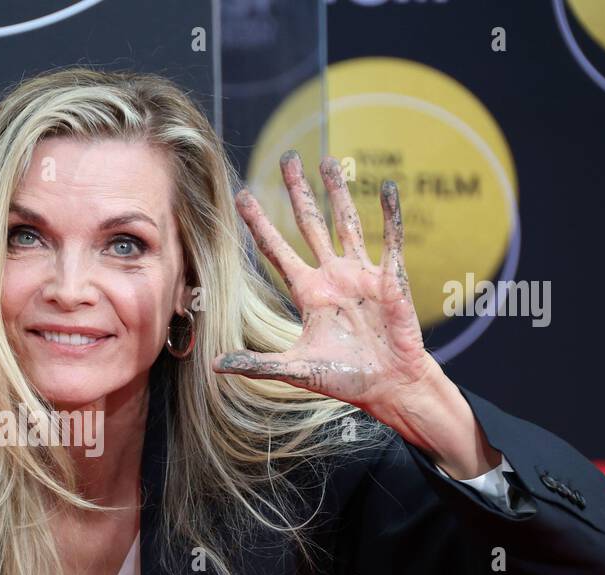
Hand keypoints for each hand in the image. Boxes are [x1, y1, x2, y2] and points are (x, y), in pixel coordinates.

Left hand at [213, 150, 435, 420]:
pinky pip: (390, 240)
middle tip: (288, 158)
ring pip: (346, 222)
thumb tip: (214, 366)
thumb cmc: (345, 379)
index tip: (244, 196)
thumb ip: (257, 364)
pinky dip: (390, 215)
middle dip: (298, 192)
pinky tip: (387, 187)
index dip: (260, 224)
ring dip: (338, 192)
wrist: (388, 386)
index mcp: (309, 293)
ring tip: (328, 161)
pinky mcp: (391, 278)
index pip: (278, 250)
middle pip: (310, 224)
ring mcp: (362, 274)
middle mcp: (332, 276)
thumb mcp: (295, 369)